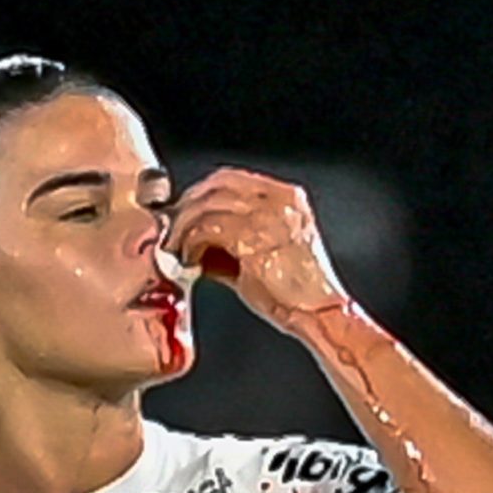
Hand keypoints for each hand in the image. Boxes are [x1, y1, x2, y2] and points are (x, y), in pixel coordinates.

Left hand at [166, 168, 350, 337]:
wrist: (320, 314)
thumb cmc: (296, 293)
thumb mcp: (267, 254)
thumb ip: (234, 239)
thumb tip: (196, 240)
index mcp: (287, 197)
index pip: (230, 178)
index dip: (202, 192)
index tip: (185, 212)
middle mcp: (278, 199)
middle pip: (216, 185)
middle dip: (188, 206)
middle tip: (173, 230)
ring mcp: (266, 215)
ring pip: (207, 206)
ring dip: (185, 227)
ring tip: (177, 249)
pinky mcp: (252, 237)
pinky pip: (207, 229)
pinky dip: (191, 243)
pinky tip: (188, 259)